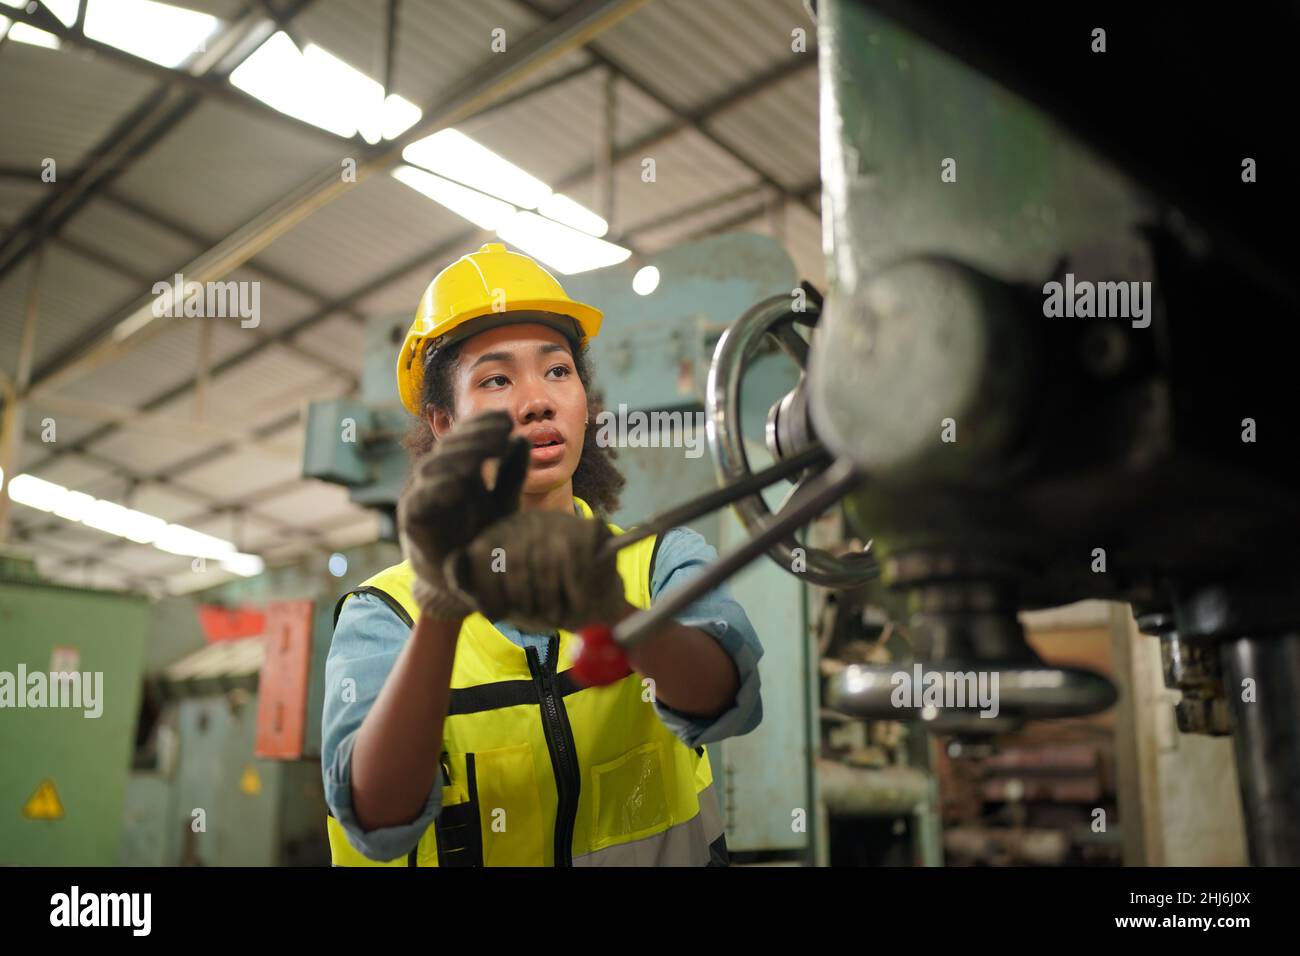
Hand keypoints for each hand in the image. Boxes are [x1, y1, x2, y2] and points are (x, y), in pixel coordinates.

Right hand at [398, 411, 528, 619]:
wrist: (465, 582)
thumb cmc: (482, 537)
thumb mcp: (504, 503)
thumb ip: (512, 474)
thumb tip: (522, 439)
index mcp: (459, 468)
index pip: (468, 436)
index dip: (485, 424)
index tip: (508, 419)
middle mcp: (439, 477)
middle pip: (452, 447)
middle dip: (477, 437)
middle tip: (502, 431)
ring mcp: (423, 496)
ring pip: (434, 468)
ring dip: (460, 457)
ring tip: (486, 453)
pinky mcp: (413, 521)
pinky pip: (420, 501)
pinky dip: (437, 490)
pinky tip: (459, 483)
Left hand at [445, 511, 626, 631]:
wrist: (589, 597)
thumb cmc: (538, 599)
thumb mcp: (500, 597)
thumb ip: (474, 588)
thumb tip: (454, 570)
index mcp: (497, 535)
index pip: (481, 553)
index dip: (488, 590)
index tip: (496, 616)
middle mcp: (524, 522)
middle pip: (514, 560)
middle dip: (522, 598)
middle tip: (533, 619)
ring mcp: (556, 522)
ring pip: (546, 563)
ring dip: (549, 599)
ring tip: (554, 617)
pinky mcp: (586, 530)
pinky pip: (575, 561)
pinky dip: (573, 590)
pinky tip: (574, 603)